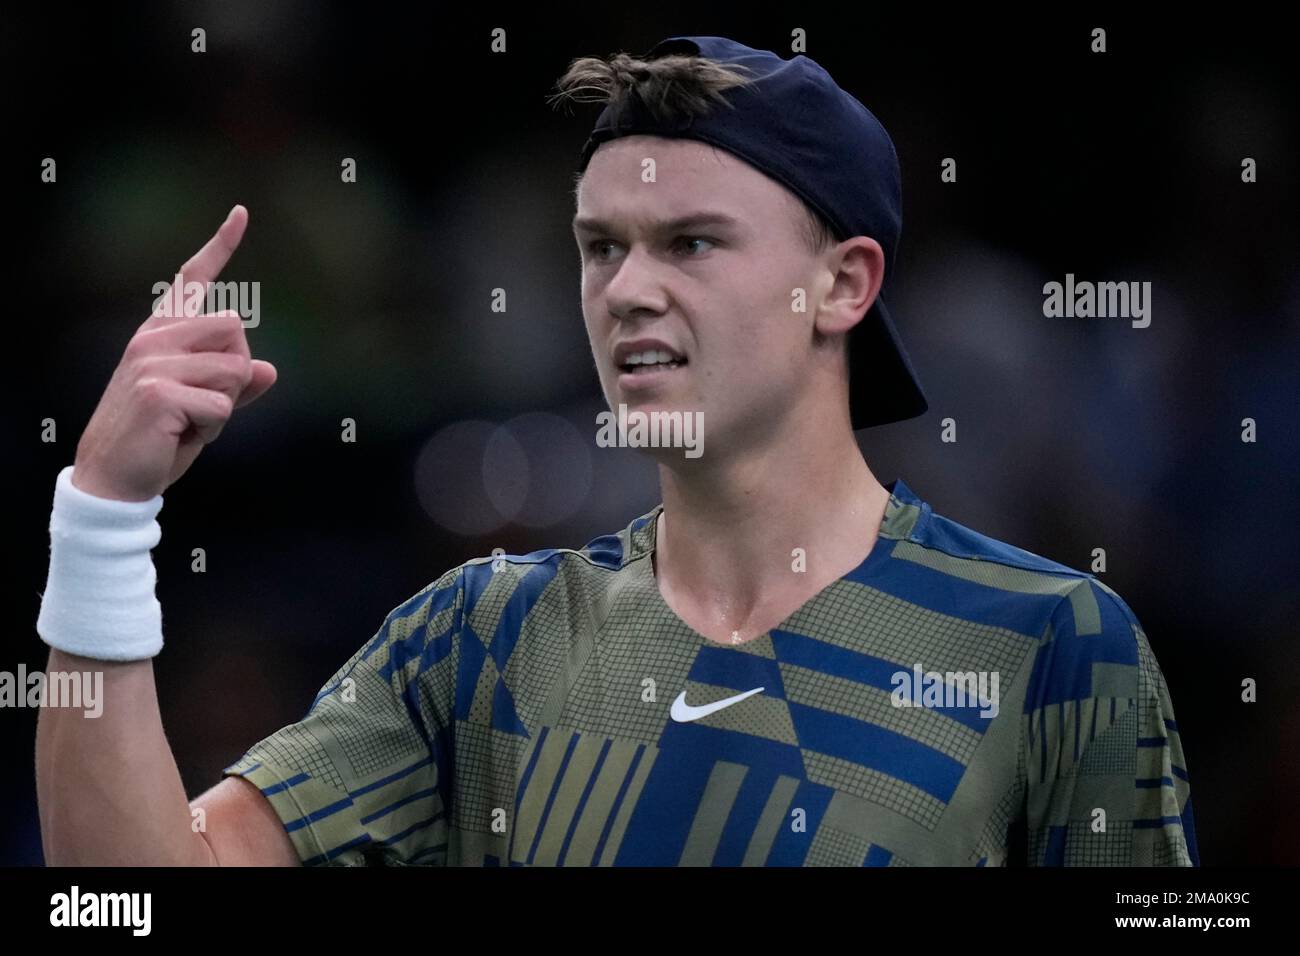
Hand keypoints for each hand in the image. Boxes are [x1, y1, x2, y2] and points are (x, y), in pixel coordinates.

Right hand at [72, 206, 277, 500]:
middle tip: (203, 405)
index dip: (220, 246)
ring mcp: (152, 360)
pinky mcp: (158, 389)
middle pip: (237, 330)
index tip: (241, 213)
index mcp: (162, 333)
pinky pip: (224, 405)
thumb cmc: (160, 440)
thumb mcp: (205, 409)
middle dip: (237, 374)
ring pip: (235, 369)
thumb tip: (271, 371)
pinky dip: (214, 428)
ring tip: (188, 421)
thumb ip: (236, 387)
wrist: (115, 478)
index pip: (193, 281)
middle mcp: (155, 338)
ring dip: (225, 406)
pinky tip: (181, 434)